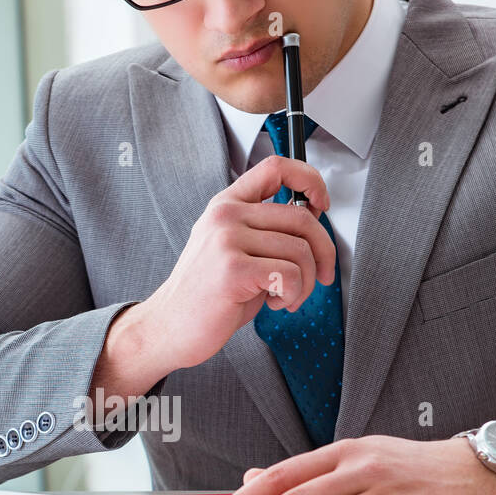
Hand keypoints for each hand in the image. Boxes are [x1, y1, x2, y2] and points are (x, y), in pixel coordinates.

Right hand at [138, 155, 336, 370]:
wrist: (171, 326)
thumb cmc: (207, 294)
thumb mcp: (236, 250)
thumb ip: (267, 230)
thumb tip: (313, 216)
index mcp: (227, 205)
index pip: (276, 168)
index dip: (309, 180)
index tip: (321, 202)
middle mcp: (225, 216)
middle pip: (302, 218)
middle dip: (324, 253)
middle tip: (320, 275)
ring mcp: (227, 240)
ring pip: (301, 251)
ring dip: (305, 283)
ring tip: (285, 296)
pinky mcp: (233, 269)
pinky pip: (290, 275)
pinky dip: (292, 295)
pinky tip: (273, 302)